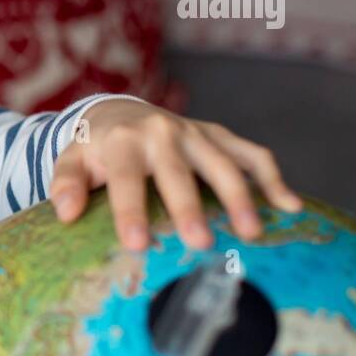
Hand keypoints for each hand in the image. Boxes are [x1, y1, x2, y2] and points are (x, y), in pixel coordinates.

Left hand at [49, 100, 302, 251]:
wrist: (118, 112)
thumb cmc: (95, 148)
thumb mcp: (72, 160)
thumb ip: (66, 183)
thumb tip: (65, 214)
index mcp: (123, 141)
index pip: (128, 179)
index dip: (131, 211)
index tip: (137, 244)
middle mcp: (163, 134)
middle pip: (179, 173)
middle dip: (189, 207)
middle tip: (200, 242)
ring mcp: (195, 134)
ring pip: (223, 163)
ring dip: (240, 196)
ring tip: (251, 233)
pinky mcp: (218, 137)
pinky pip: (251, 155)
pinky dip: (272, 178)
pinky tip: (290, 206)